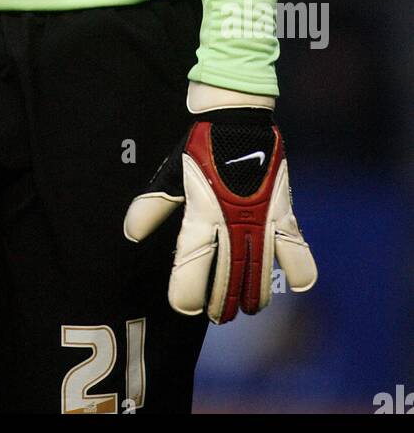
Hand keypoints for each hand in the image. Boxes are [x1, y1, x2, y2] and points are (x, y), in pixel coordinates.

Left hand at [123, 107, 316, 323]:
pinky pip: (297, 248)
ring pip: (262, 272)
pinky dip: (300, 270)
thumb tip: (131, 233)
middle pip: (228, 278)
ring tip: (250, 307)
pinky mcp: (283, 210)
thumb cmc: (201, 146)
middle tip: (218, 317)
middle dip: (222, 303)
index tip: (184, 307)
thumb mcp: (173, 174)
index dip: (186, 292)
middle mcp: (232, 221)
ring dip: (256, 295)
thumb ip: (153, 206)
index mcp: (201, 213)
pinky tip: (298, 285)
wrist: (237, 115)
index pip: (191, 265)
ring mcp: (260, 217)